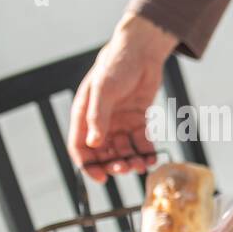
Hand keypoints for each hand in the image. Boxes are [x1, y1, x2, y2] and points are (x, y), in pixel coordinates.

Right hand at [68, 14, 176, 181]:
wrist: (141, 52)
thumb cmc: (116, 66)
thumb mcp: (104, 90)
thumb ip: (98, 117)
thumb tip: (94, 143)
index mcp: (84, 114)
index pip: (80, 146)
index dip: (88, 165)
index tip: (100, 179)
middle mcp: (101, 121)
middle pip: (103, 152)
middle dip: (113, 164)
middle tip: (126, 170)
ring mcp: (120, 121)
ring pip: (123, 149)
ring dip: (130, 160)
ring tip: (141, 165)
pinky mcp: (137, 119)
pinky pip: (140, 142)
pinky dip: (146, 151)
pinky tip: (152, 159)